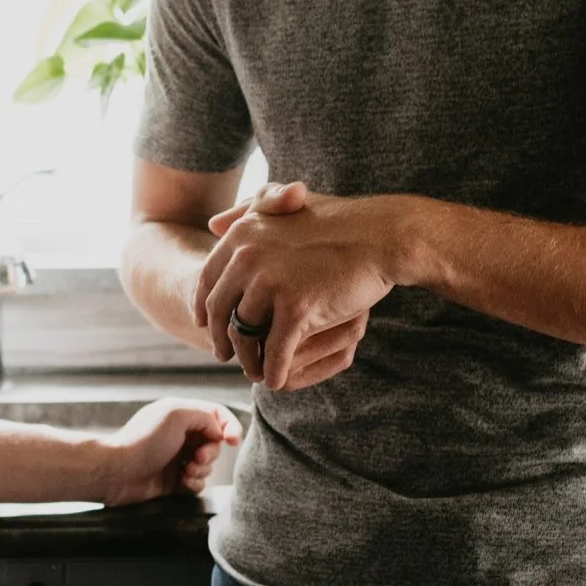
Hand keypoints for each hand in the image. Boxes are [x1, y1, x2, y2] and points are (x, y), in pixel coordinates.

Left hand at [99, 398, 243, 504]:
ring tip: (186, 471)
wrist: (117, 471)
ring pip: (207, 465)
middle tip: (197, 458)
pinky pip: (197, 483)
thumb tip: (218, 432)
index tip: (232, 441)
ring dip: (203, 470)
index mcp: (180, 414)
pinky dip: (195, 483)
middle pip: (214, 443)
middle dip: (211, 453)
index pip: (216, 415)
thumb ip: (206, 416)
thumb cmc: (145, 440)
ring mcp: (177, 458)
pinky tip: (182, 482)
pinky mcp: (173, 481)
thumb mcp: (177, 414)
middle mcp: (180, 435)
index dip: (229, 426)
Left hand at [194, 183, 397, 390]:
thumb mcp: (283, 204)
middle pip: (219, 310)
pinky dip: (273, 371)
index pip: (207, 278)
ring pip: (245, 335)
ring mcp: (271, 282)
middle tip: (223, 355)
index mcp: (242, 234)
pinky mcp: (297, 308)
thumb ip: (247, 211)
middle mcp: (248, 257)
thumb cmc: (336, 220)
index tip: (206, 324)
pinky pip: (275, 351)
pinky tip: (275, 380)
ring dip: (247, 360)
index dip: (205, 306)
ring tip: (253, 371)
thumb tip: (212, 225)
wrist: (380, 234)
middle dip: (220, 337)